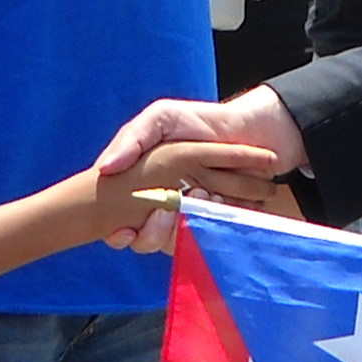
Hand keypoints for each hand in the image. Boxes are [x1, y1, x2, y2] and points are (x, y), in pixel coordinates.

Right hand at [97, 89, 309, 249]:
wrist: (256, 131)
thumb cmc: (202, 121)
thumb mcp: (162, 119)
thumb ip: (133, 139)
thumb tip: (105, 169)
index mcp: (142, 188)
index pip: (119, 224)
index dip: (118, 234)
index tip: (123, 232)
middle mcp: (162, 208)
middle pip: (147, 239)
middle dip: (156, 230)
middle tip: (171, 207)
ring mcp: (191, 219)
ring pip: (176, 242)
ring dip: (185, 226)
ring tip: (205, 196)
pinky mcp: (217, 226)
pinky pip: (208, 242)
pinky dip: (214, 227)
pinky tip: (222, 202)